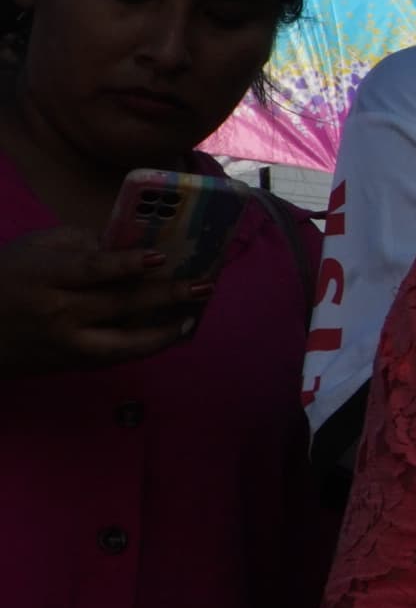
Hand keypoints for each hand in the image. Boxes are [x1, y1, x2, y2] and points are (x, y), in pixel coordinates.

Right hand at [0, 225, 204, 373]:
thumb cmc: (5, 276)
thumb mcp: (34, 247)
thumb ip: (80, 243)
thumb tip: (128, 242)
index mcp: (45, 277)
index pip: (90, 270)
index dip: (126, 265)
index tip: (160, 258)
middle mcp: (55, 313)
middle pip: (117, 305)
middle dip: (165, 296)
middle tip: (204, 285)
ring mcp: (62, 344)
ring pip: (119, 345)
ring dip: (161, 334)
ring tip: (191, 319)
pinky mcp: (65, 364)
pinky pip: (110, 358)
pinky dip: (140, 349)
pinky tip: (166, 336)